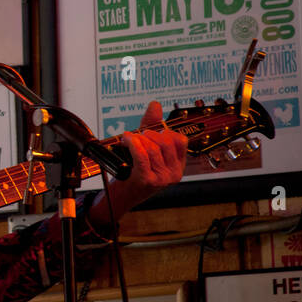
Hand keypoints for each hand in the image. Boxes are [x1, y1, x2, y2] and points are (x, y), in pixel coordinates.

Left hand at [94, 100, 186, 219]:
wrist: (121, 196)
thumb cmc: (134, 173)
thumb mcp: (146, 148)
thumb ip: (152, 126)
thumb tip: (155, 105)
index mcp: (178, 166)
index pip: (180, 140)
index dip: (164, 131)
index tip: (151, 131)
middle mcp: (174, 174)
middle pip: (166, 142)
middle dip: (149, 134)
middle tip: (137, 135)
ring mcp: (162, 178)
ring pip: (153, 147)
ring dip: (137, 139)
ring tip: (128, 139)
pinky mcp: (148, 180)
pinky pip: (142, 155)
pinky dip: (133, 144)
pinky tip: (127, 140)